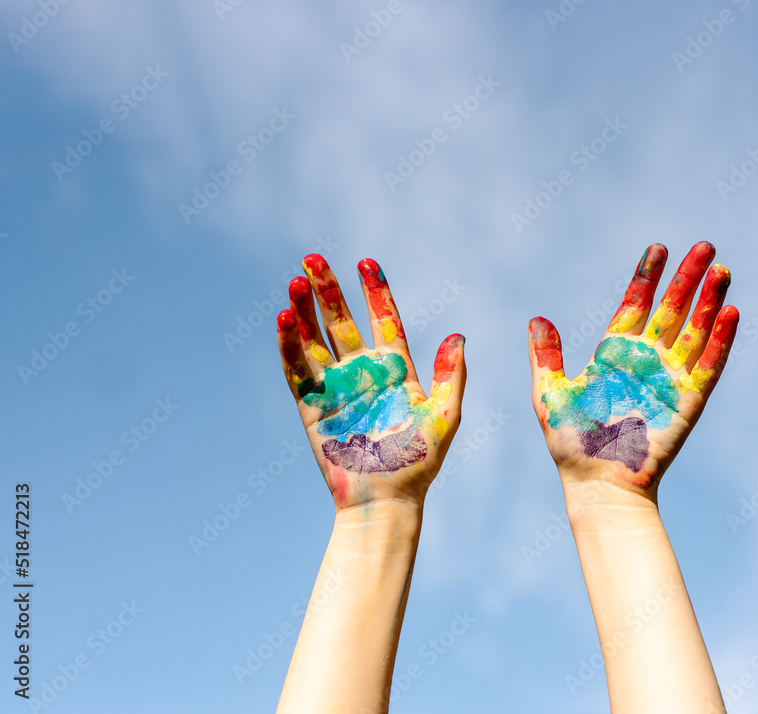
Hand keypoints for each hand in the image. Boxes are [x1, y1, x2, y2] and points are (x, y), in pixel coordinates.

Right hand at [277, 254, 465, 509]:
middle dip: (328, 290)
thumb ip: (450, 375)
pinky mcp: (313, 407)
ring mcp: (336, 388)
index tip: (367, 263)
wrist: (386, 499)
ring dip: (304, 310)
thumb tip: (457, 337)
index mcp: (395, 370)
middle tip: (314, 259)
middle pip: (341, 322)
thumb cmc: (419, 462)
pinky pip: (297, 370)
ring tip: (296, 281)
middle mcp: (363, 374)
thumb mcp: (446, 415)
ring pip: (314, 339)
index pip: (383, 320)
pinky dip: (288, 345)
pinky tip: (284, 318)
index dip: (375, 292)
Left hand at [528, 242, 737, 498]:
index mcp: (615, 354)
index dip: (647, 276)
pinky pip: (708, 365)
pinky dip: (720, 340)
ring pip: (696, 331)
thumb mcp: (551, 393)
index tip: (658, 248)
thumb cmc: (571, 445)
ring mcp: (669, 379)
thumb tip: (536, 319)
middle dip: (687, 279)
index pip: (635, 305)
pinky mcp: (688, 401)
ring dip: (710, 301)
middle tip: (704, 246)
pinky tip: (730, 312)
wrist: (596, 484)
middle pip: (673, 310)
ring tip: (721, 271)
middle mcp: (646, 361)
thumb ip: (546, 356)